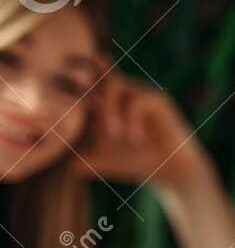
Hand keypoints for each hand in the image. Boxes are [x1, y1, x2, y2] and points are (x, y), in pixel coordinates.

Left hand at [72, 73, 205, 189]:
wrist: (169, 172)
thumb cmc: (134, 163)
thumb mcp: (99, 160)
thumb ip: (77, 157)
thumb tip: (52, 162)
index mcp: (107, 99)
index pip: (87, 77)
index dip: (76, 77)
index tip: (70, 94)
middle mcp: (123, 90)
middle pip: (97, 75)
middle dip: (90, 96)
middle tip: (92, 120)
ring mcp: (141, 92)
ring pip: (117, 85)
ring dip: (111, 110)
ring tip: (115, 135)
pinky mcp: (158, 100)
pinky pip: (138, 100)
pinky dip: (132, 119)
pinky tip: (135, 139)